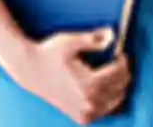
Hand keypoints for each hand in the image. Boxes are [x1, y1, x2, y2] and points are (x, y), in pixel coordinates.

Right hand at [6, 28, 131, 124]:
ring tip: (110, 73)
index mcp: (89, 84)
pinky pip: (105, 111)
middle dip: (122, 72)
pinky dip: (109, 100)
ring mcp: (84, 112)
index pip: (121, 72)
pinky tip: (103, 88)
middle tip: (115, 61)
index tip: (118, 53)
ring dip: (118, 86)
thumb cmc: (49, 53)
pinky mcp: (80, 118)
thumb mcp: (71, 41)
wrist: (29, 70)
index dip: (123, 60)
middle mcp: (88, 102)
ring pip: (116, 101)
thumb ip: (94, 39)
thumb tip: (112, 35)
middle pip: (122, 87)